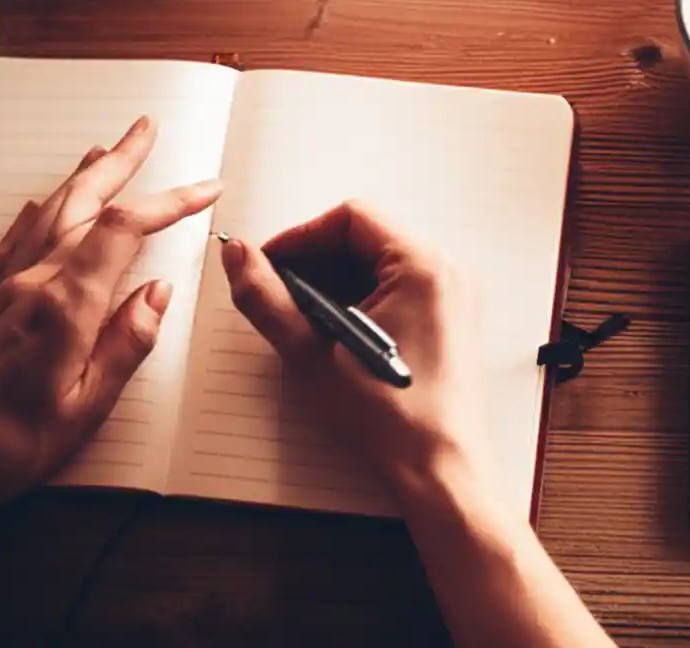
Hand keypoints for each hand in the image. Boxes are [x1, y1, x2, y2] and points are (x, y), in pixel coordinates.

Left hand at [0, 116, 220, 516]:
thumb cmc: (8, 447)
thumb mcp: (87, 408)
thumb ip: (127, 344)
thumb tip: (158, 292)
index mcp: (64, 307)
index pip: (125, 230)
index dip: (170, 201)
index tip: (206, 189)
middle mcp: (30, 283)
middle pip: (83, 201)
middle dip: (121, 161)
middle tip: (147, 128)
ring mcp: (3, 287)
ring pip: (49, 211)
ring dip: (83, 174)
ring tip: (107, 148)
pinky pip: (16, 236)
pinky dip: (40, 208)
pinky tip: (44, 201)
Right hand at [219, 201, 493, 500]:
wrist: (442, 472)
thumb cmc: (395, 421)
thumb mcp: (313, 355)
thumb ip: (267, 300)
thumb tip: (239, 258)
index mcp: (422, 267)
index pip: (350, 218)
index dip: (300, 237)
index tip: (268, 265)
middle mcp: (445, 272)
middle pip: (365, 238)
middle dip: (314, 263)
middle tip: (279, 296)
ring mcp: (450, 297)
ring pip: (377, 265)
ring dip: (333, 283)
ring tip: (303, 322)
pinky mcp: (447, 321)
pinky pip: (395, 289)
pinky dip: (358, 301)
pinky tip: (333, 337)